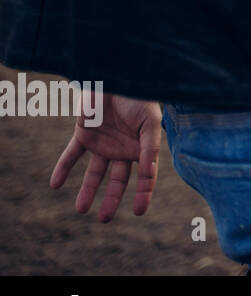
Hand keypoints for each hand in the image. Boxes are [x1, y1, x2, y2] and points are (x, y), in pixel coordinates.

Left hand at [50, 92, 162, 221]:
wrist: (116, 76)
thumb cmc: (140, 98)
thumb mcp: (150, 123)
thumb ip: (150, 147)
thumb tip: (150, 173)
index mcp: (141, 149)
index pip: (144, 177)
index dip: (143, 194)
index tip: (139, 212)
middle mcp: (122, 150)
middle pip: (117, 180)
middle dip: (111, 199)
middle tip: (104, 219)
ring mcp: (103, 144)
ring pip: (94, 173)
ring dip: (87, 190)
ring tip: (81, 209)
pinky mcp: (83, 135)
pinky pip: (71, 155)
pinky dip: (62, 169)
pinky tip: (55, 184)